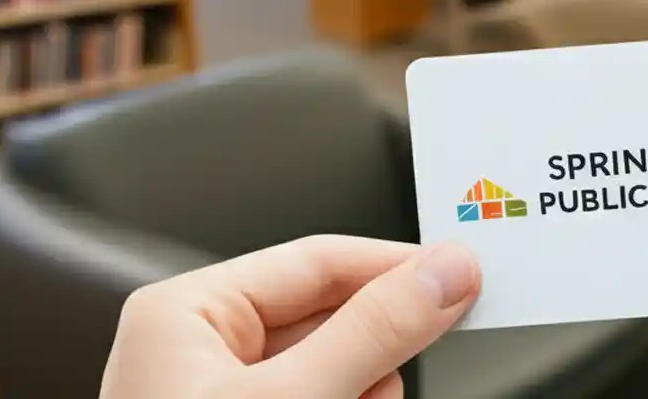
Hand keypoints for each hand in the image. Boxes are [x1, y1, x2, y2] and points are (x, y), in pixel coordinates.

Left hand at [100, 236, 480, 398]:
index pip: (315, 260)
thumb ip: (374, 332)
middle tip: (428, 347)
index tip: (461, 272)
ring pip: (332, 364)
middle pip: (328, 314)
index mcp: (187, 315)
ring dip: (365, 390)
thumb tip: (441, 274)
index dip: (393, 264)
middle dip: (377, 347)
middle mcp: (198, 351)